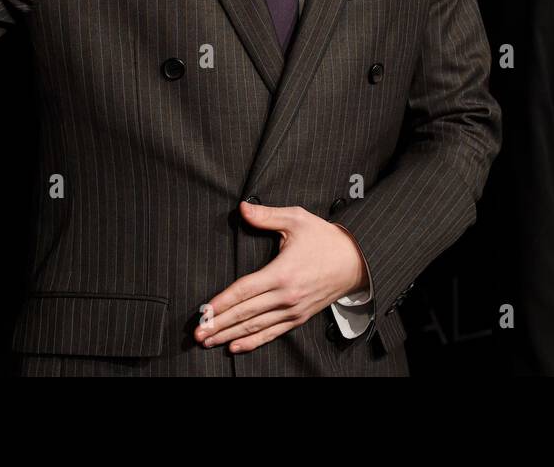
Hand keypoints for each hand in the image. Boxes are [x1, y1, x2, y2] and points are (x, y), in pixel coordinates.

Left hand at [195, 202, 368, 352]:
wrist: (355, 261)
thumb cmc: (325, 238)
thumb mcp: (297, 220)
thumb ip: (267, 216)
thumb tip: (243, 207)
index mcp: (282, 273)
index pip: (244, 291)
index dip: (221, 302)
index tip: (204, 311)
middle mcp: (286, 296)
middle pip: (245, 314)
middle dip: (219, 324)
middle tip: (197, 333)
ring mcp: (293, 310)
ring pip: (256, 327)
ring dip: (230, 335)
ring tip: (209, 341)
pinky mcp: (299, 317)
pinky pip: (272, 333)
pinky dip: (253, 342)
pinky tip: (236, 346)